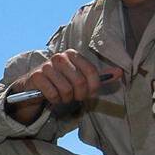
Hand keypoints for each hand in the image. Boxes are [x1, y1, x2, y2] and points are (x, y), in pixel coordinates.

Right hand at [6, 49, 120, 121]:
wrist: (34, 86)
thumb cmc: (61, 81)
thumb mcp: (79, 77)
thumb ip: (98, 76)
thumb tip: (120, 73)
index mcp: (73, 54)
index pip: (91, 72)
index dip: (93, 87)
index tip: (89, 94)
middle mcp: (60, 57)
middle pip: (79, 82)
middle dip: (78, 95)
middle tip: (74, 97)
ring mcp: (47, 66)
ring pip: (66, 90)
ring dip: (65, 99)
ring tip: (62, 96)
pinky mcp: (36, 76)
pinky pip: (52, 94)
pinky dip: (54, 100)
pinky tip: (51, 97)